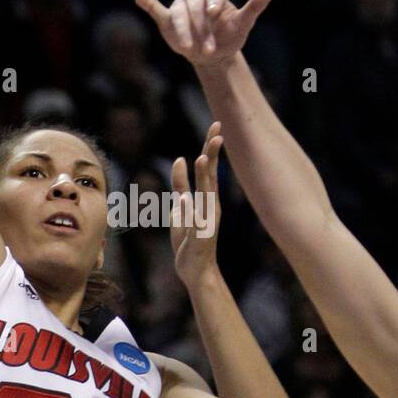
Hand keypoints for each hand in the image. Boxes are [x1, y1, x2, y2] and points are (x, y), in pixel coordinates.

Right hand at [136, 0, 275, 65]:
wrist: (215, 55)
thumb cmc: (230, 36)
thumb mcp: (244, 23)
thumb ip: (254, 6)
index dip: (212, 1)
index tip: (214, 15)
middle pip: (193, 3)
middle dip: (200, 25)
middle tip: (208, 49)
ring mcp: (180, 7)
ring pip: (177, 11)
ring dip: (183, 30)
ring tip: (190, 50)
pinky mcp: (167, 18)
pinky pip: (156, 8)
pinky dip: (149, 4)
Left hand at [169, 123, 222, 286]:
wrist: (197, 271)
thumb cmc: (190, 238)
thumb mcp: (181, 207)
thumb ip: (181, 185)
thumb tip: (180, 159)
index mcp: (207, 198)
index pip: (210, 168)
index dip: (212, 147)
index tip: (217, 126)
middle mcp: (211, 207)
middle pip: (211, 176)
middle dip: (213, 154)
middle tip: (217, 132)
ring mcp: (206, 222)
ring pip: (204, 197)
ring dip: (204, 178)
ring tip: (201, 159)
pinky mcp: (199, 238)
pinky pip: (193, 222)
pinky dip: (189, 211)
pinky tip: (185, 199)